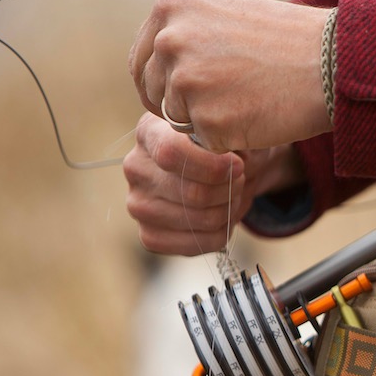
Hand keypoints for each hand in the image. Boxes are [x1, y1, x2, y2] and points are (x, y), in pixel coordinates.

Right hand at [124, 112, 304, 254]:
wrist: (225, 175)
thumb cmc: (225, 149)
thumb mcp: (229, 132)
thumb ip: (225, 138)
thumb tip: (226, 158)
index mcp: (149, 132)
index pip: (171, 153)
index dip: (211, 165)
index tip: (237, 166)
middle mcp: (136, 168)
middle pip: (192, 192)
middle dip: (228, 190)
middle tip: (239, 180)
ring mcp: (138, 204)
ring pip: (199, 219)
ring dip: (228, 210)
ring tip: (230, 196)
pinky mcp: (149, 235)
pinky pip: (195, 243)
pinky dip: (220, 234)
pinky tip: (221, 218)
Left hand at [128, 0, 330, 152]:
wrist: (332, 62)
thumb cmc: (289, 40)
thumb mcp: (226, 15)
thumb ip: (188, 33)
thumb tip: (162, 60)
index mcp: (170, 9)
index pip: (142, 63)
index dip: (164, 86)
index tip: (189, 96)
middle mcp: (170, 42)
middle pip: (157, 95)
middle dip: (186, 106)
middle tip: (230, 102)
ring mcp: (187, 82)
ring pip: (180, 121)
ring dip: (208, 123)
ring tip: (250, 102)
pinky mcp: (207, 121)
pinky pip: (205, 143)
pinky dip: (229, 140)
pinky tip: (258, 117)